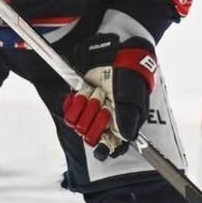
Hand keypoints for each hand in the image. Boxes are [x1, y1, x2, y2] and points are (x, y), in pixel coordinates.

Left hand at [63, 30, 157, 159]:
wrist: (119, 56)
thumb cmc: (131, 79)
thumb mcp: (133, 100)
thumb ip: (129, 119)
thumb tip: (127, 138)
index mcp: (118, 125)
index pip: (108, 146)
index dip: (103, 146)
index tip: (102, 142)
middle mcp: (103, 121)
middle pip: (90, 136)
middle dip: (94, 119)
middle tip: (103, 103)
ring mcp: (89, 110)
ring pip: (77, 124)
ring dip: (84, 108)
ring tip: (94, 94)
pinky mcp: (78, 99)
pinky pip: (68, 111)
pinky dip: (73, 103)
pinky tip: (82, 93)